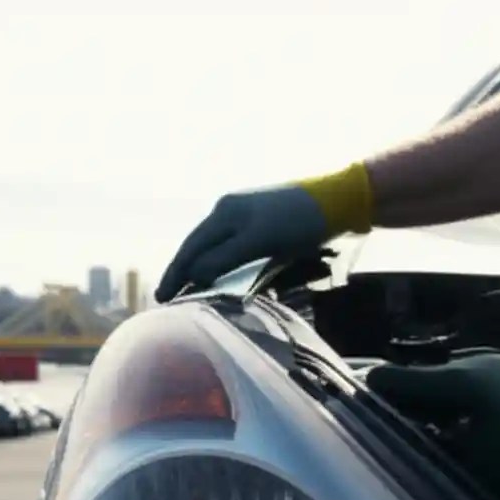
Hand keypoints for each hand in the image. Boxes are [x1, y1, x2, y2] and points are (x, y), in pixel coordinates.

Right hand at [154, 163, 374, 302]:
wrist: (338, 200)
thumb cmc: (298, 221)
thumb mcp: (258, 241)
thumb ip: (224, 258)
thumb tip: (193, 276)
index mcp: (223, 213)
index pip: (190, 248)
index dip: (175, 274)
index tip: (161, 299)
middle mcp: (228, 211)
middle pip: (197, 246)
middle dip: (181, 272)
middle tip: (167, 298)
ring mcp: (245, 215)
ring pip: (213, 246)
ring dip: (199, 268)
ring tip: (188, 290)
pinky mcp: (262, 223)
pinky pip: (230, 246)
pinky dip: (217, 262)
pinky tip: (219, 273)